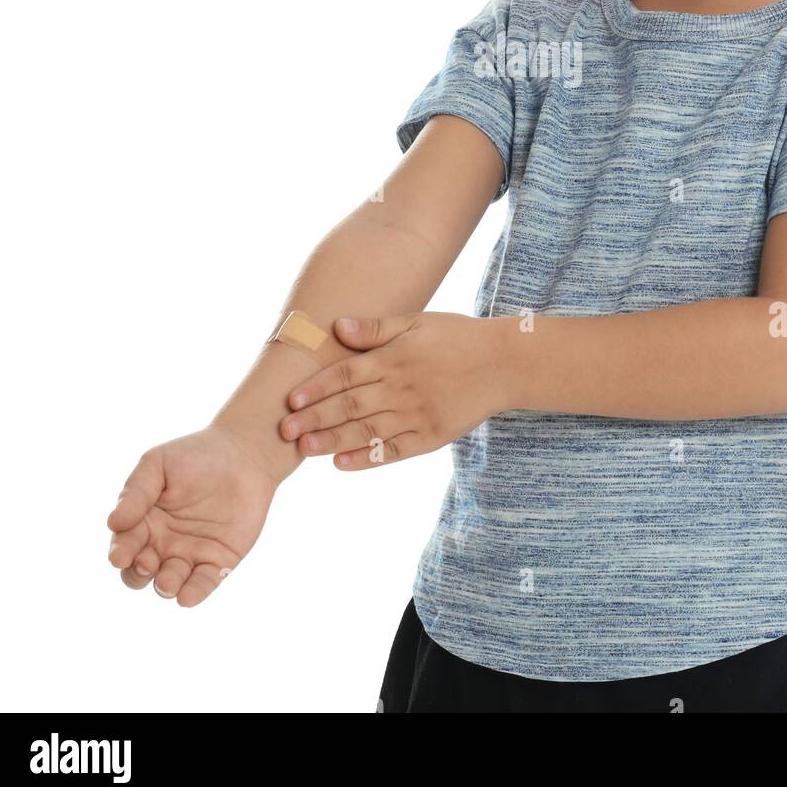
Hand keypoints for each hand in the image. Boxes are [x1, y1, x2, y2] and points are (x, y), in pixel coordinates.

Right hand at [106, 426, 278, 605]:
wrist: (244, 454)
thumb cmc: (195, 455)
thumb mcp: (158, 464)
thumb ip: (136, 492)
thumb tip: (112, 523)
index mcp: (143, 522)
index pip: (125, 544)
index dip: (120, 552)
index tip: (120, 556)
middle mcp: (162, 544)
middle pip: (140, 573)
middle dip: (137, 574)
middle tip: (145, 564)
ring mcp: (190, 554)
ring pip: (170, 583)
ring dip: (165, 587)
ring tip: (167, 583)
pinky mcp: (218, 561)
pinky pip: (202, 584)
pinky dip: (194, 593)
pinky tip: (187, 596)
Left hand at [278, 311, 510, 469]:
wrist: (503, 364)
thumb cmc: (457, 337)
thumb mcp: (417, 322)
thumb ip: (376, 328)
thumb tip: (337, 326)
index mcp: (394, 358)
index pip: (346, 374)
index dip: (317, 388)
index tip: (291, 400)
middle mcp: (401, 388)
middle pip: (350, 405)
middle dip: (314, 418)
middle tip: (283, 430)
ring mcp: (416, 415)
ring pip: (366, 431)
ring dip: (332, 441)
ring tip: (304, 449)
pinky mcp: (430, 437)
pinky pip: (393, 451)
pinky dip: (367, 458)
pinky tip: (342, 464)